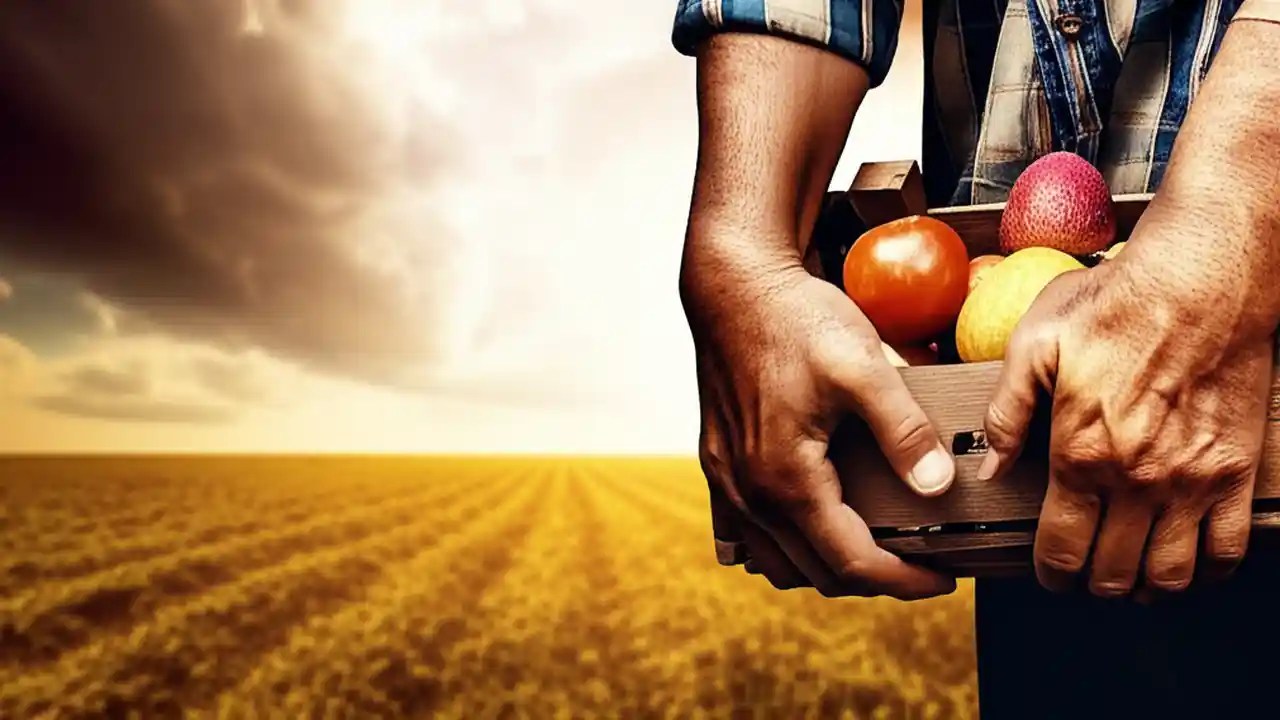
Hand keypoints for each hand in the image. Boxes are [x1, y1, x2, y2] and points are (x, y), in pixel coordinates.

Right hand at [682, 241, 956, 599]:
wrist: (733, 285)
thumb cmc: (794, 320)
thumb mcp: (862, 368)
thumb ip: (902, 430)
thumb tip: (936, 486)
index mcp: (787, 477)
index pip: (852, 562)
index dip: (903, 580)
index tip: (942, 579)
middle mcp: (750, 490)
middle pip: (816, 571)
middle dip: (873, 579)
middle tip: (919, 564)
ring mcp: (728, 479)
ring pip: (776, 561)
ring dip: (823, 567)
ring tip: (869, 549)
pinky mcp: (718, 462)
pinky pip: (740, 534)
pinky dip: (774, 548)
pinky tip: (798, 534)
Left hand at [980, 253, 1273, 597]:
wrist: (1204, 280)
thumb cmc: (1118, 303)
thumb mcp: (1034, 346)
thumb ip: (1006, 414)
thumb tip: (991, 468)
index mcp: (1082, 452)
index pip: (1061, 548)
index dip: (1050, 574)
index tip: (1048, 574)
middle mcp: (1138, 478)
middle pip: (1114, 573)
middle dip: (1094, 584)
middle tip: (1087, 576)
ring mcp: (1193, 480)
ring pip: (1171, 574)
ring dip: (1148, 587)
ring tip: (1134, 577)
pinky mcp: (1237, 470)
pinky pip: (1229, 548)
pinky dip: (1209, 570)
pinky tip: (1190, 560)